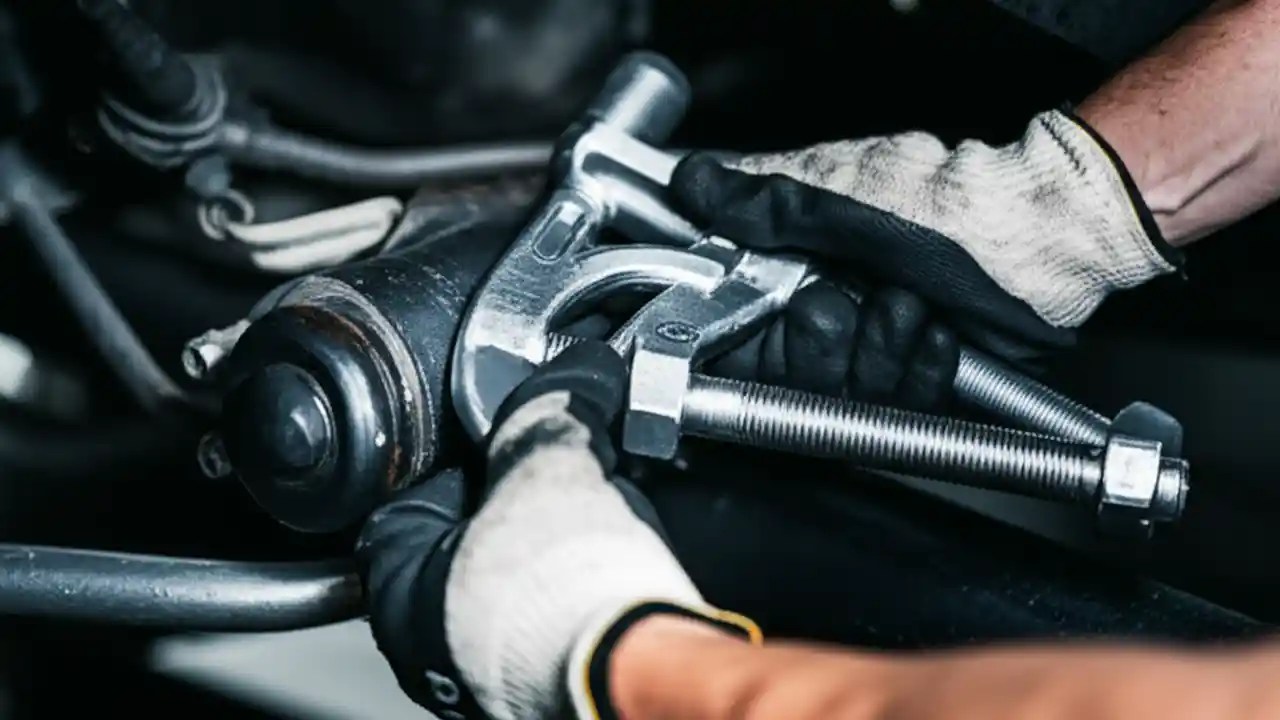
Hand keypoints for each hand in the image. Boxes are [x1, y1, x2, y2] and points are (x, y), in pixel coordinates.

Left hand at [356, 341, 756, 719]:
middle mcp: (432, 652)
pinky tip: (616, 571)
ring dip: (552, 551)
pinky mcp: (547, 691)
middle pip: (465, 548)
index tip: (497, 442)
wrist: (640, 674)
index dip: (459, 462)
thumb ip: (551, 409)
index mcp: (402, 595)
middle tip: (556, 479)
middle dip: (515, 506)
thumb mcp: (549, 464)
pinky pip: (554, 625)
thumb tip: (574, 373)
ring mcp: (489, 680)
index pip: (406, 506)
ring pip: (514, 590)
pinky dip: (579, 594)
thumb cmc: (569, 594)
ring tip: (598, 522)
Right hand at [670, 109, 1184, 370]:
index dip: (750, 329)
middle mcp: (826, 301)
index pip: (734, 319)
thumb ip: (763, 202)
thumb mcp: (845, 194)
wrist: (1044, 237)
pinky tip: (939, 326)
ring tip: (910, 300)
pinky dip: (922, 362)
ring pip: (844, 389)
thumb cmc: (958, 207)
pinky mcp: (912, 376)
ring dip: (882, 345)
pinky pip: (898, 400)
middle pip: (787, 368)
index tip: (777, 309)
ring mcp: (869, 341)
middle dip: (827, 336)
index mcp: (795, 258)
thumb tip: (694, 183)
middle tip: (852, 295)